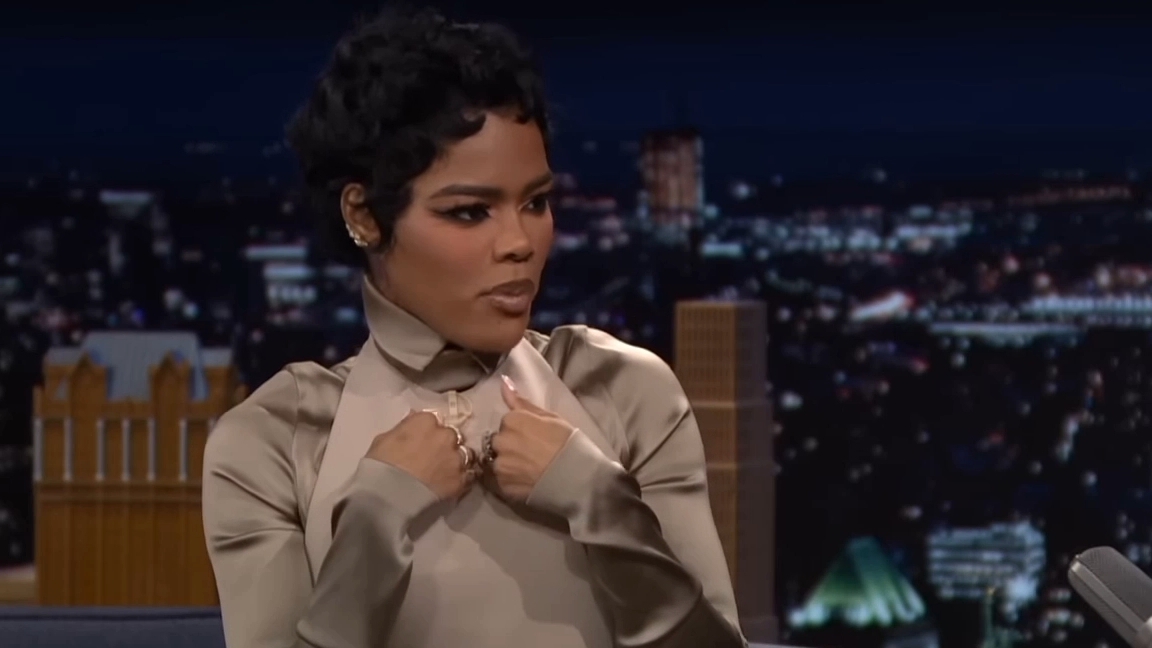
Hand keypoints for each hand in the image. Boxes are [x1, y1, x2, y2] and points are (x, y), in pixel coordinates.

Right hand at [365, 410, 475, 499]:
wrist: (387, 494)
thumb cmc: (380, 464)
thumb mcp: (384, 438)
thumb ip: (404, 427)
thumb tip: (413, 422)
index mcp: (426, 421)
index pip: (434, 420)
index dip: (428, 432)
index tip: (422, 441)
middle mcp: (446, 435)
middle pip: (452, 436)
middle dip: (445, 444)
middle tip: (434, 458)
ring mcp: (456, 458)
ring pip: (465, 454)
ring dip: (457, 460)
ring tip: (445, 472)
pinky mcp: (461, 479)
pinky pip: (468, 475)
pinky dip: (462, 478)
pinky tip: (452, 483)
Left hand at [483, 375, 575, 501]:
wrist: (578, 478)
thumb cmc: (567, 442)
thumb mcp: (549, 417)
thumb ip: (522, 402)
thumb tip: (503, 381)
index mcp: (511, 420)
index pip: (507, 421)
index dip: (521, 429)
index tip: (535, 437)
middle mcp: (500, 441)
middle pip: (499, 440)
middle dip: (510, 445)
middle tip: (531, 453)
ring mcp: (500, 465)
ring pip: (498, 460)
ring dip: (509, 463)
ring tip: (529, 469)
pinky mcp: (502, 486)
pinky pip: (501, 480)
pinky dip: (511, 479)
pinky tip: (527, 480)